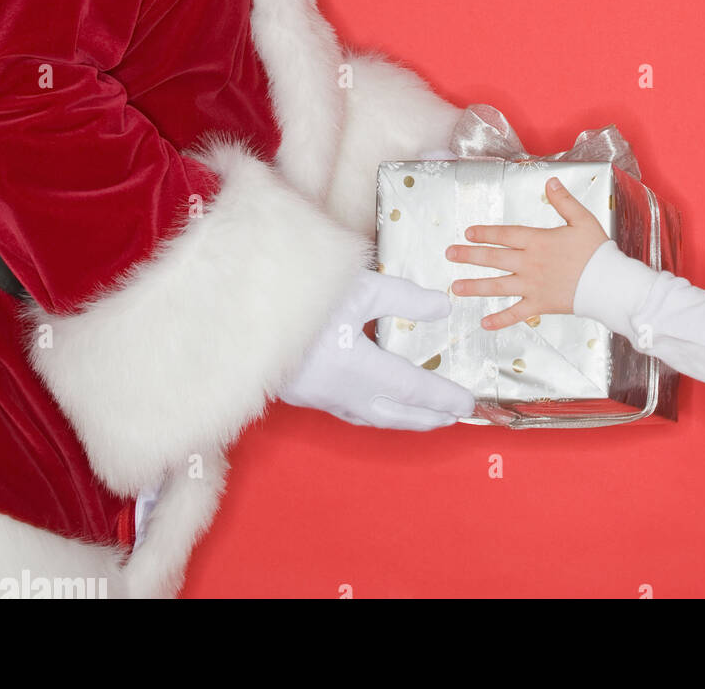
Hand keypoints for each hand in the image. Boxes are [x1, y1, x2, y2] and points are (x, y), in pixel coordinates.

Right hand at [271, 268, 475, 428]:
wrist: (238, 302)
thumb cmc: (299, 287)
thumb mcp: (358, 286)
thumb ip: (404, 298)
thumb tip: (442, 308)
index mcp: (350, 365)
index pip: (408, 388)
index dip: (440, 396)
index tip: (466, 402)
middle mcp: (332, 389)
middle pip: (390, 413)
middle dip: (425, 417)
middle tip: (454, 416)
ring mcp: (312, 396)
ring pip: (366, 416)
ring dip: (399, 418)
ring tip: (426, 415)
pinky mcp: (297, 393)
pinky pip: (344, 411)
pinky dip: (370, 412)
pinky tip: (378, 405)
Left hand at [445, 176, 608, 330]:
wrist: (609, 283)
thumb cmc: (597, 251)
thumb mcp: (582, 220)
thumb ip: (564, 201)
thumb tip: (550, 183)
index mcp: (538, 241)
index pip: (505, 235)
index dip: (485, 233)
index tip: (468, 233)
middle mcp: (530, 263)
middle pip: (494, 258)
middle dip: (469, 256)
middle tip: (449, 254)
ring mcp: (533, 286)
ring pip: (498, 286)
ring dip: (475, 287)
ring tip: (456, 288)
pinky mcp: (540, 305)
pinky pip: (516, 314)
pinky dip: (500, 320)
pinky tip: (484, 323)